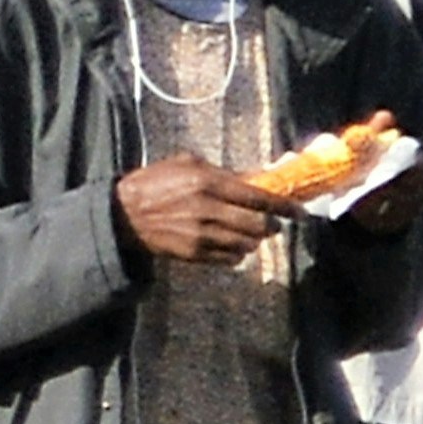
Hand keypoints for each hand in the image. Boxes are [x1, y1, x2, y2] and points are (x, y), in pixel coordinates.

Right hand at [112, 155, 289, 264]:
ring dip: (255, 240)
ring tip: (249, 233)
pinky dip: (238, 252)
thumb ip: (223, 172)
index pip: (259, 197)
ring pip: (249, 243)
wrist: (122, 214)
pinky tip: (230, 243)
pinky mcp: (195, 253)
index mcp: (207, 182)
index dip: (285, 206)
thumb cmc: (154, 183)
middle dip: (271, 226)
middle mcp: (208, 209)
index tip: (300, 212)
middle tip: (271, 223)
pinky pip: (232, 258)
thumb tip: (258, 178)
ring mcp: (202, 234)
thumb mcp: (186, 164)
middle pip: (259, 225)